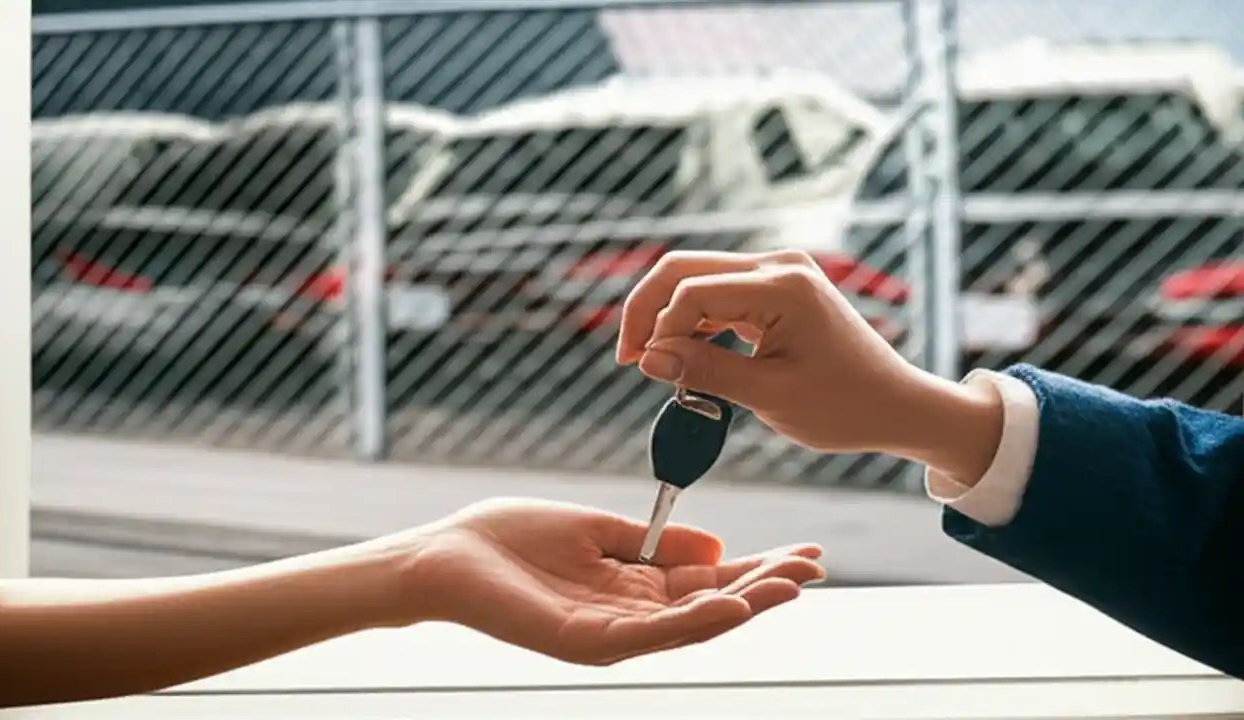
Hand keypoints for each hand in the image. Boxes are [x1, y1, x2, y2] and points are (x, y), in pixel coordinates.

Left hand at [407, 498, 823, 665]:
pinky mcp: (584, 642)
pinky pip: (648, 635)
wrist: (445, 555)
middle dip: (765, 588)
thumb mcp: (595, 529)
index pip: (709, 580)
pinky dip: (691, 621)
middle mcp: (630, 617)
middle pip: (711, 605)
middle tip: (816, 568)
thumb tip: (716, 544)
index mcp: (633, 586)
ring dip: (743, 606)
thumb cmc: (509, 539)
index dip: (757, 567)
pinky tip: (728, 604)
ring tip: (789, 587)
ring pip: (690, 625)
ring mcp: (610, 634)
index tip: (805, 552)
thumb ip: (653, 541)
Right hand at [615, 250, 1002, 481]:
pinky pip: (718, 294)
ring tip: (654, 365)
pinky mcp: (778, 289)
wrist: (896, 406)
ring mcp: (780, 273)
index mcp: (783, 285)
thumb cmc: (845, 406)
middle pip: (684, 269)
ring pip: (696, 280)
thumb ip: (704, 371)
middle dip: (649, 311)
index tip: (642, 369)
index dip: (658, 329)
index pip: (692, 292)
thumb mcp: (769, 395)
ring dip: (669, 317)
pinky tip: (683, 355)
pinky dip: (694, 322)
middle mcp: (780, 266)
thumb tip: (648, 359)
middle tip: (628, 357)